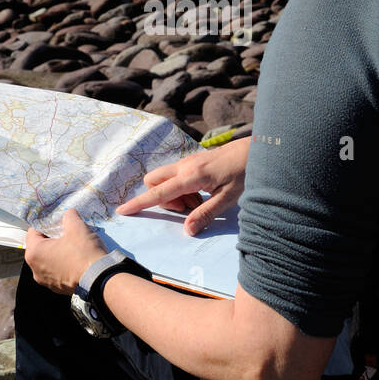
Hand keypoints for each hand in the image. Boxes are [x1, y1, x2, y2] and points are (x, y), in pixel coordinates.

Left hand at [24, 209, 107, 295]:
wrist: (99, 280)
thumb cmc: (83, 253)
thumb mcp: (77, 227)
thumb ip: (69, 216)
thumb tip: (68, 214)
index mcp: (34, 253)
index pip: (33, 232)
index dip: (45, 224)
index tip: (57, 221)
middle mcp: (35, 269)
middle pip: (40, 247)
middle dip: (52, 239)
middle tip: (66, 233)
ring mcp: (46, 281)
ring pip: (48, 260)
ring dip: (57, 253)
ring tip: (72, 247)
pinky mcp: (57, 289)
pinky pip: (56, 272)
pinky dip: (63, 265)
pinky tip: (76, 261)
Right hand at [115, 136, 249, 235]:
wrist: (255, 149)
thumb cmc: (244, 173)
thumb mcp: (228, 198)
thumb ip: (206, 214)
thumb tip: (187, 230)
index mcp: (191, 176)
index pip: (159, 193)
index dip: (140, 203)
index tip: (123, 210)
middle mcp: (184, 166)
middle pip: (153, 182)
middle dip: (161, 199)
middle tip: (187, 208)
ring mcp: (187, 162)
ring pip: (164, 180)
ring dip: (174, 196)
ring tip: (200, 202)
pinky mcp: (192, 161)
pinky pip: (175, 177)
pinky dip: (181, 189)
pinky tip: (202, 194)